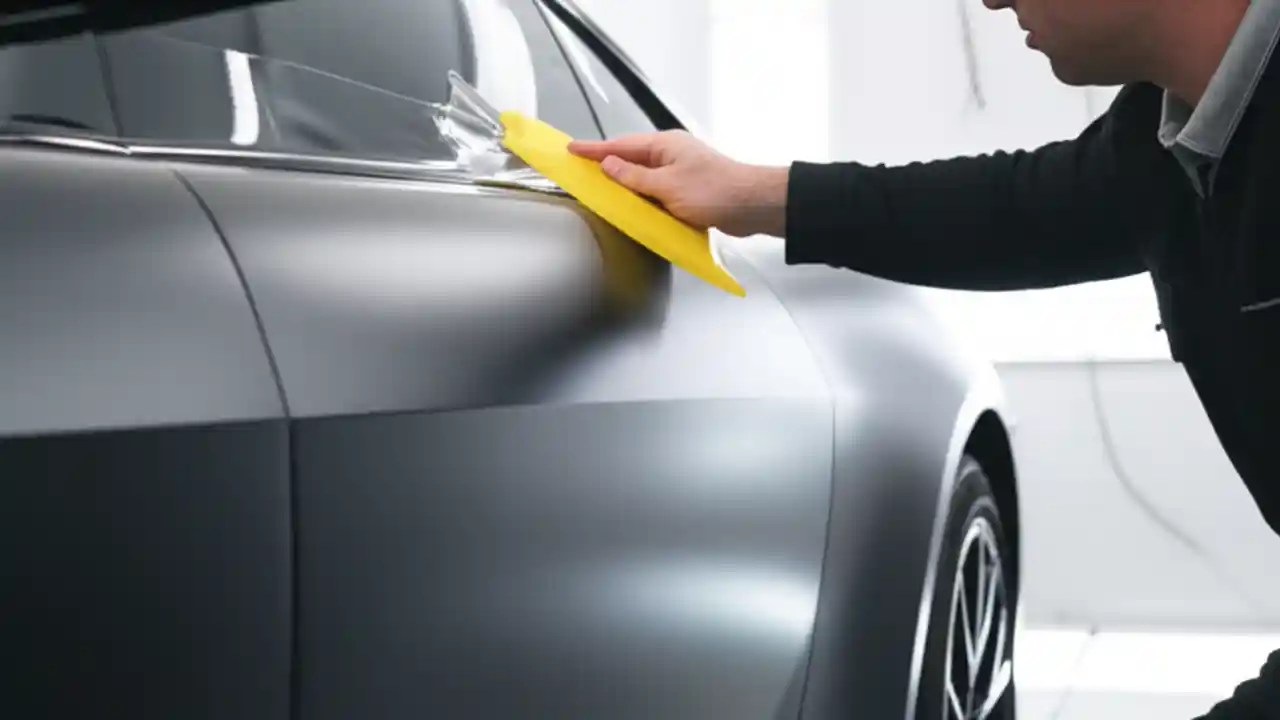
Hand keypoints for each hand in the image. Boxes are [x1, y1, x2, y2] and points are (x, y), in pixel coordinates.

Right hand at [568, 131, 788, 237]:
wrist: (753, 206)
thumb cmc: (714, 192)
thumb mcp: (667, 186)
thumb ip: (634, 177)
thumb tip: (609, 165)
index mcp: (665, 145)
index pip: (620, 145)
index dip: (594, 149)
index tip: (571, 149)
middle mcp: (671, 154)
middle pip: (630, 158)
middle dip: (605, 164)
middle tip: (580, 169)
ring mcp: (680, 172)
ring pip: (643, 176)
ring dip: (624, 183)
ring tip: (598, 189)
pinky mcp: (688, 190)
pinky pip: (656, 191)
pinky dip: (641, 197)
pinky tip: (632, 207)